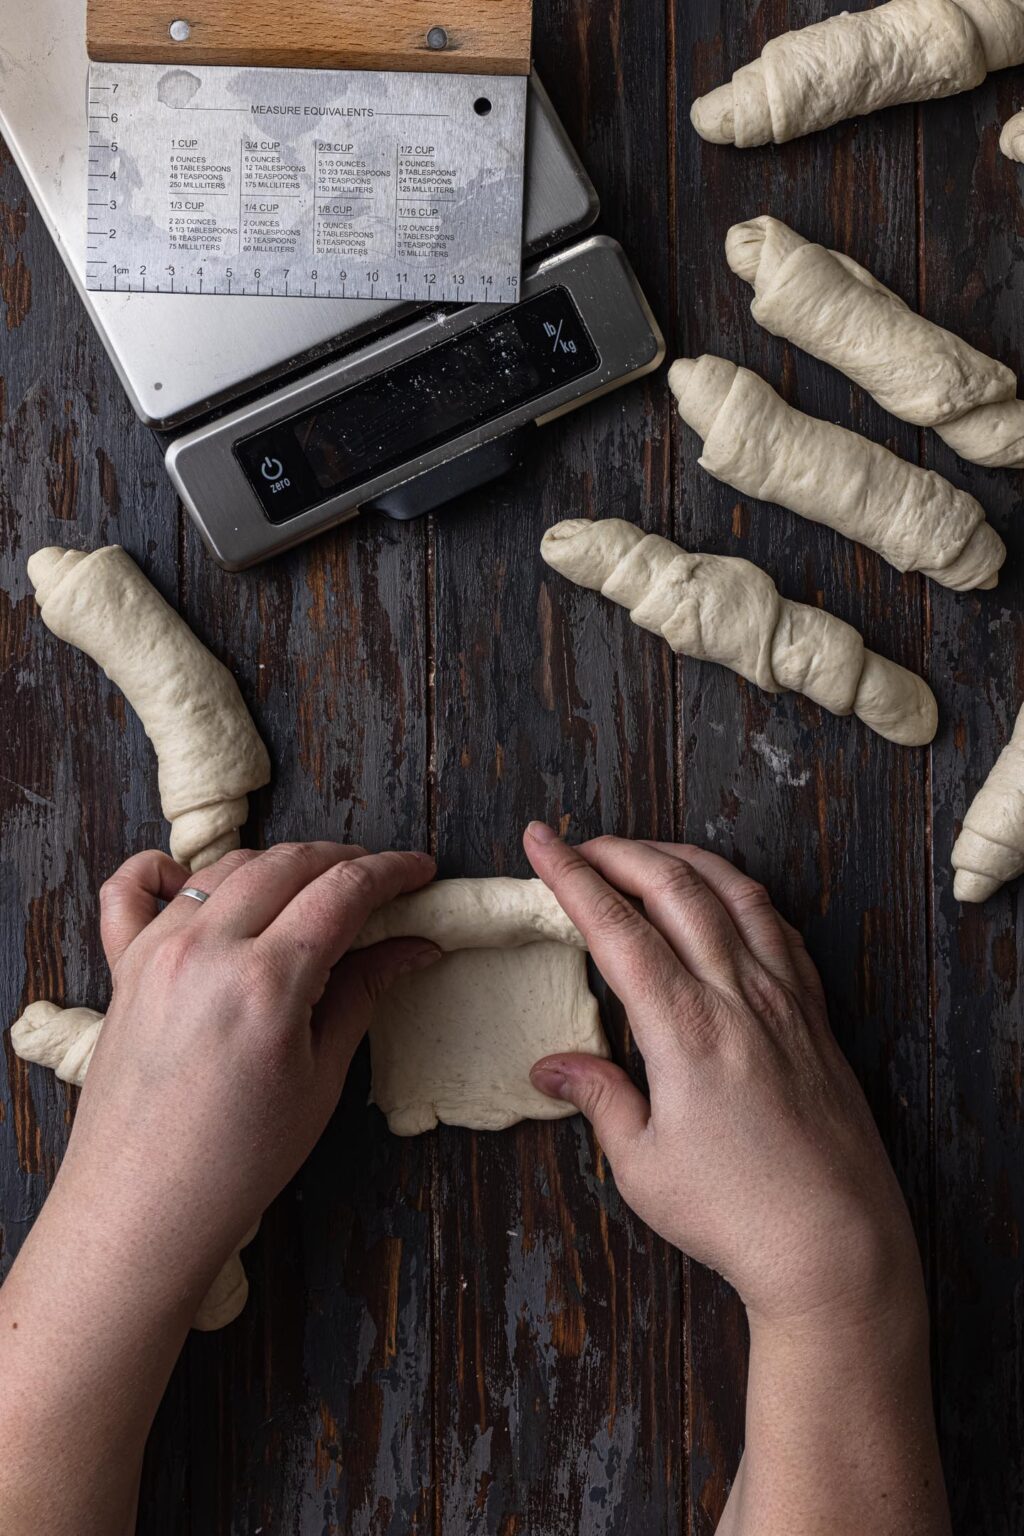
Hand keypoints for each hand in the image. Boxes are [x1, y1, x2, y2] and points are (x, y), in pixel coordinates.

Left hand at [59, 842, 440, 1304]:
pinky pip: (131, 889)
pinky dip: (165, 870)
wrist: (143, 1209)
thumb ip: (363, 994)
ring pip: (227, 866)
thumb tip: (413, 947)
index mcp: (267, 980)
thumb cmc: (239, 1161)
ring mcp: (157, 951)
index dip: (393, 872)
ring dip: (278, 864)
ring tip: (313, 887)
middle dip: (345, 860)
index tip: (420, 871)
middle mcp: (207, 948)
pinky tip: (192, 880)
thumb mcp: (321, 1079)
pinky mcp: (123, 967)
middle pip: (290, 863)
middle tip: (380, 880)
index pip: (344, 891)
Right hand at [522, 827, 920, 1331]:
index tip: (539, 841)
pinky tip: (725, 900)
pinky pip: (779, 928)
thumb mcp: (643, 1165)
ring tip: (645, 854)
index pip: (616, 926)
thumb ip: (597, 1098)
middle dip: (620, 852)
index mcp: (684, 1027)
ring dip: (682, 859)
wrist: (837, 1242)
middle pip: (675, 888)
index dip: (571, 875)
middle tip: (579, 844)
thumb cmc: (736, 1213)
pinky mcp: (815, 1016)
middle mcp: (738, 996)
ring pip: (734, 893)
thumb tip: (552, 1067)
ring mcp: (785, 1000)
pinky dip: (741, 895)